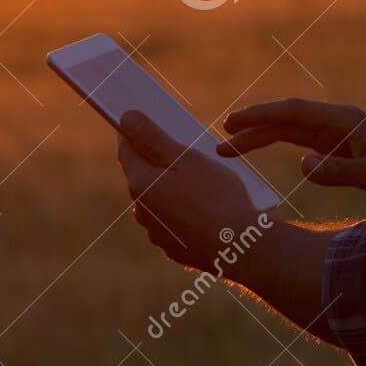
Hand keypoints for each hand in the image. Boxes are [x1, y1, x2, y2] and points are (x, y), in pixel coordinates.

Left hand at [116, 112, 265, 271]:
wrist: (238, 248)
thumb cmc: (216, 198)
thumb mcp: (187, 159)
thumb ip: (153, 139)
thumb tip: (126, 119)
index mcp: (141, 184)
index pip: (126, 149)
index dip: (132, 131)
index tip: (140, 117)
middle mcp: (142, 210)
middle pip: (143, 174)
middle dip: (157, 158)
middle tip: (181, 144)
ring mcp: (156, 232)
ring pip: (158, 199)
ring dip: (170, 186)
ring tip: (200, 178)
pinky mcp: (173, 248)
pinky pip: (172, 220)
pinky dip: (182, 210)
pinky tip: (205, 206)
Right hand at [217, 98, 365, 205]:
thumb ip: (340, 172)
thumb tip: (301, 165)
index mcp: (346, 120)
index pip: (294, 112)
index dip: (261, 116)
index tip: (232, 122)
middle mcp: (339, 123)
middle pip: (287, 120)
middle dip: (254, 127)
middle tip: (220, 138)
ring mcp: (339, 136)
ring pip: (291, 132)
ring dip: (261, 138)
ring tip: (229, 149)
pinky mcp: (342, 150)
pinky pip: (302, 144)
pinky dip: (279, 147)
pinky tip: (262, 153)